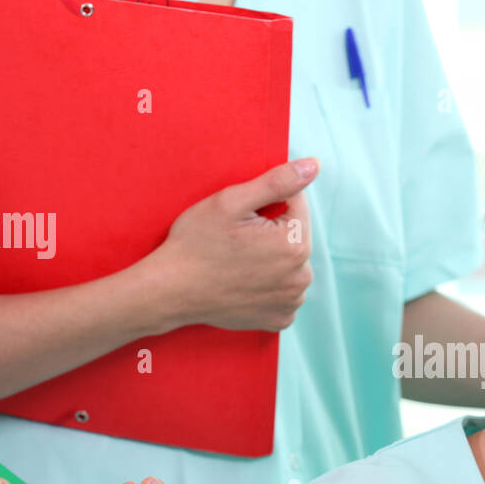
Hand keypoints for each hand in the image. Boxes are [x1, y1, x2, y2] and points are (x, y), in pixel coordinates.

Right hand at [140, 157, 319, 333]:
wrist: (170, 291)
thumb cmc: (196, 243)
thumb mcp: (232, 201)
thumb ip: (278, 181)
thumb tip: (314, 165)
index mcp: (295, 244)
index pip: (297, 205)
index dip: (267, 203)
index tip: (242, 216)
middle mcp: (301, 277)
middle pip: (295, 236)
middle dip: (272, 231)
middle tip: (236, 240)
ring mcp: (291, 302)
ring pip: (290, 265)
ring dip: (273, 259)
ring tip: (238, 261)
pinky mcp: (280, 319)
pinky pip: (283, 292)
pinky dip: (269, 285)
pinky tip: (244, 282)